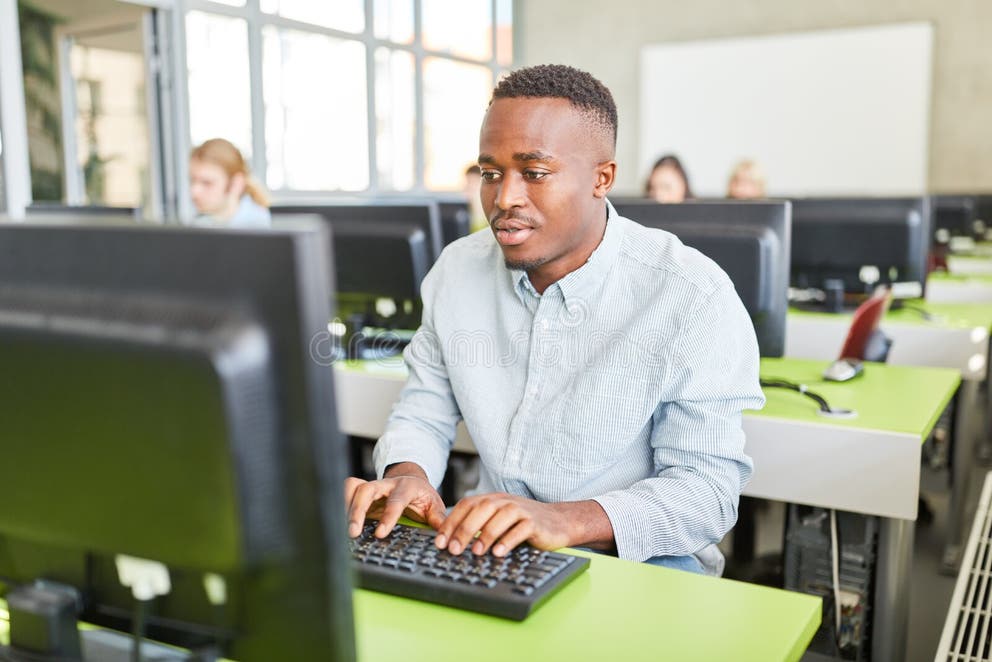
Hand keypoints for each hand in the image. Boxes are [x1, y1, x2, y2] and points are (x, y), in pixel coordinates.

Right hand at [344, 464, 445, 538]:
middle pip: (367, 489)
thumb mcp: (434, 506)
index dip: (388, 516)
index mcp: (406, 487)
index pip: (396, 500)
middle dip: (358, 510)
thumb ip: (438, 520)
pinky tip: (338, 522)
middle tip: (353, 533)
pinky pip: (347, 491)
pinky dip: (340, 503)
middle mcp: (386, 484)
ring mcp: (372, 487)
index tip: (380, 534)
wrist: (412, 480)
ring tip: (343, 530)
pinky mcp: (362, 492)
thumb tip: (443, 539)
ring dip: (346, 507)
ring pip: (354, 487)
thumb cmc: (422, 496)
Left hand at [435, 493, 581, 557]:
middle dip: (464, 530)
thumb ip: (480, 525)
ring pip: (500, 517)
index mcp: (492, 500)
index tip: (440, 542)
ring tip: (476, 552)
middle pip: (481, 510)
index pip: (466, 506)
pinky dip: (508, 540)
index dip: (451, 522)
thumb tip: (452, 543)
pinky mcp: (535, 522)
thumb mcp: (499, 520)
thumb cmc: (524, 524)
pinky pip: (520, 529)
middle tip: (454, 549)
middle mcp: (504, 501)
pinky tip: (499, 553)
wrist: (558, 521)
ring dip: (486, 535)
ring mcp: (521, 510)